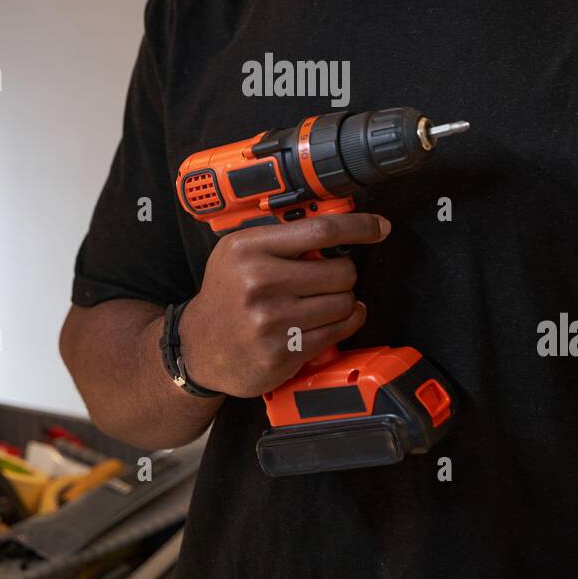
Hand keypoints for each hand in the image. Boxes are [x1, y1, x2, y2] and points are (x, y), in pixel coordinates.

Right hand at [178, 212, 391, 398]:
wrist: (198, 347)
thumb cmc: (226, 295)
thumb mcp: (238, 253)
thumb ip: (281, 237)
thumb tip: (339, 225)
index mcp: (248, 249)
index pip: (320, 230)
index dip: (359, 226)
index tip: (378, 227)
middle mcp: (258, 284)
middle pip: (341, 270)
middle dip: (344, 273)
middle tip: (329, 277)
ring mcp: (272, 321)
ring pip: (345, 302)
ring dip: (343, 301)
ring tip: (322, 301)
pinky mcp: (283, 353)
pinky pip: (338, 331)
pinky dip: (344, 323)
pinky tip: (329, 320)